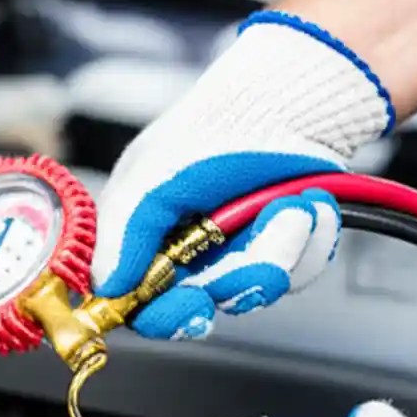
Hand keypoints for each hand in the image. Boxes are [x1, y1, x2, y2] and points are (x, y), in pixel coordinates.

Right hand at [91, 11, 393, 339]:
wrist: (286, 99)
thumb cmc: (211, 129)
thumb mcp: (151, 179)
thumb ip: (124, 234)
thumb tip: (105, 286)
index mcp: (147, 241)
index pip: (145, 306)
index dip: (166, 317)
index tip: (190, 305)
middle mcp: (191, 254)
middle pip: (208, 307)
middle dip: (237, 279)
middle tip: (252, 255)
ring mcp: (239, 253)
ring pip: (259, 291)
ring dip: (281, 248)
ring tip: (290, 206)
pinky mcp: (285, 249)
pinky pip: (302, 273)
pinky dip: (312, 240)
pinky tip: (307, 204)